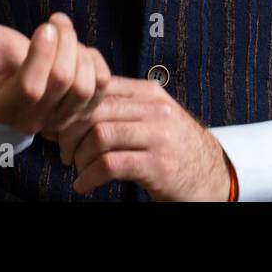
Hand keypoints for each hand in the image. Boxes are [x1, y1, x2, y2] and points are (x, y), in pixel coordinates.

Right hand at [0, 12, 110, 136]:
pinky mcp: (83, 109)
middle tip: (56, 21)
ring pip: (86, 85)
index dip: (42, 54)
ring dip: (80, 50)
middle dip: (65, 41)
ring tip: (65, 33)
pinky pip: (102, 84)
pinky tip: (77, 48)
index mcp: (5, 108)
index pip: (31, 88)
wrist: (8, 79)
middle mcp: (35, 120)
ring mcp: (62, 119)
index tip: (45, 26)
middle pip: (63, 82)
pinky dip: (94, 59)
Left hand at [43, 76, 231, 200]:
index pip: (98, 87)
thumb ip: (119, 110)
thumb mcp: (152, 118)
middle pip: (94, 110)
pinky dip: (88, 176)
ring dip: (78, 157)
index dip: (70, 106)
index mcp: (148, 92)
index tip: (58, 124)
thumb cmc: (173, 148)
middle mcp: (154, 108)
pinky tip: (84, 184)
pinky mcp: (158, 164)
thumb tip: (67, 112)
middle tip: (64, 152)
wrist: (214, 175)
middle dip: (69, 133)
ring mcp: (158, 135)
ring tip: (77, 169)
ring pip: (99, 135)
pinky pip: (110, 164)